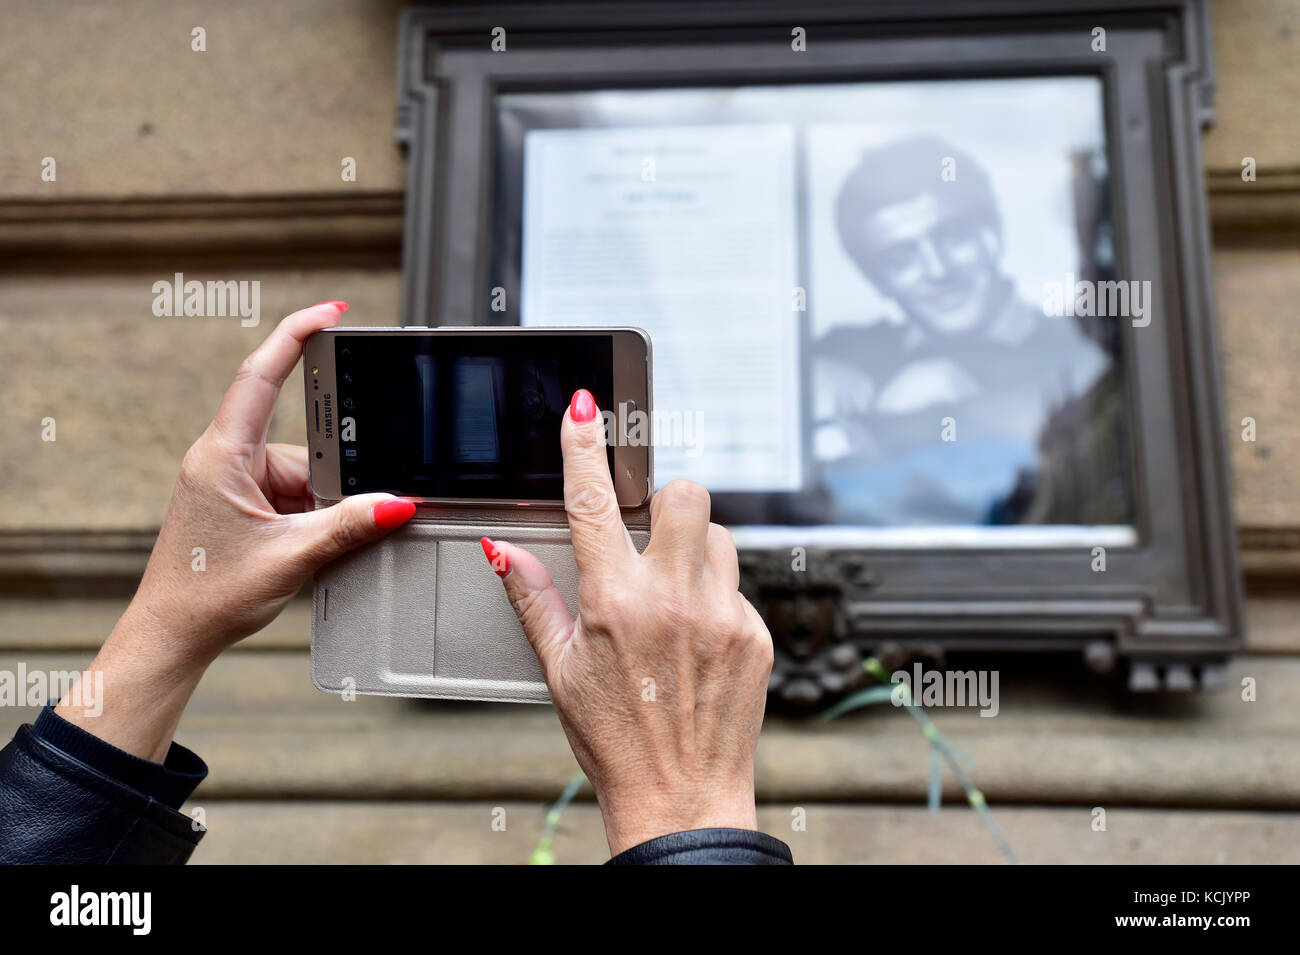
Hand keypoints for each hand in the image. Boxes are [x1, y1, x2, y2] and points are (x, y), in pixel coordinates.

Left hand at [56, 302, 415, 760]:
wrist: (171, 635)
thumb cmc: (206, 596)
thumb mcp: (291, 557)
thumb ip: (349, 526)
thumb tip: (397, 503)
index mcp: (223, 456)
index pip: (261, 376)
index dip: (297, 335)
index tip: (331, 312)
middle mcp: (223, 459)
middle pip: (302, 442)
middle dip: (331, 478)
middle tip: (325, 520)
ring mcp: (231, 481)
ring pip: (302, 473)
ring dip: (318, 506)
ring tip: (303, 547)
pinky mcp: (238, 501)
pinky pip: (291, 493)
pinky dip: (309, 516)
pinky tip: (302, 545)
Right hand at [483, 389, 773, 854]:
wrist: (680, 798)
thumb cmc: (614, 740)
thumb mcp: (559, 670)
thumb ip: (534, 601)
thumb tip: (502, 552)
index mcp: (614, 601)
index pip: (592, 501)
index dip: (584, 446)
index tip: (586, 408)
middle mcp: (673, 599)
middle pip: (685, 494)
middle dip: (666, 499)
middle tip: (652, 533)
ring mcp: (721, 615)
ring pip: (718, 537)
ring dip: (695, 550)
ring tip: (674, 597)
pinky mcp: (755, 634)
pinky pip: (738, 586)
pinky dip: (716, 598)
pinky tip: (697, 640)